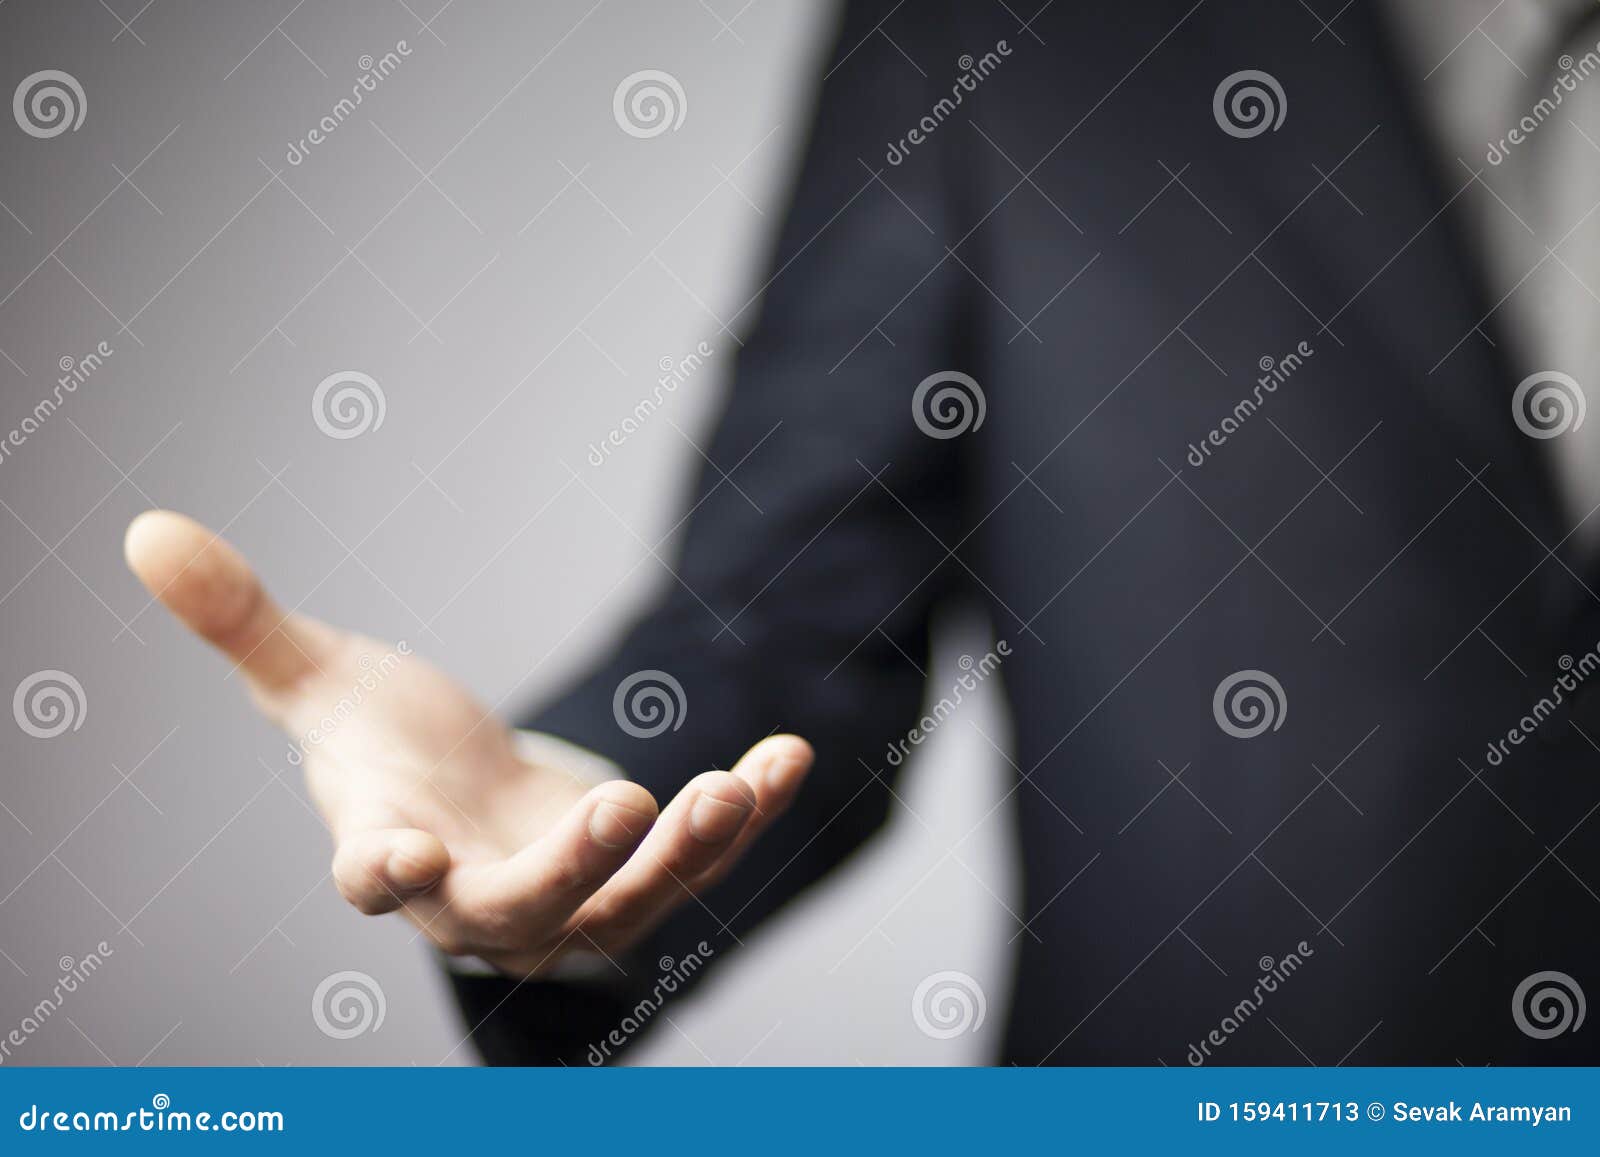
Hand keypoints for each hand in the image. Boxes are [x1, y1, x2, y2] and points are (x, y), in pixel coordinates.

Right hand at [122, 510, 812, 976]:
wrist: (463, 800)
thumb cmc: (385, 747)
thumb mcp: (318, 680)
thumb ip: (243, 621)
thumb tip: (145, 526)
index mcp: (386, 851)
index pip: (373, 884)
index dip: (382, 875)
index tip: (397, 856)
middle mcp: (476, 899)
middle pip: (522, 910)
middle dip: (574, 869)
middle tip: (622, 803)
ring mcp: (567, 898)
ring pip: (630, 902)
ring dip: (686, 852)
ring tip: (736, 786)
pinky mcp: (634, 874)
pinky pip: (698, 857)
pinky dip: (747, 813)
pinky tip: (790, 755)